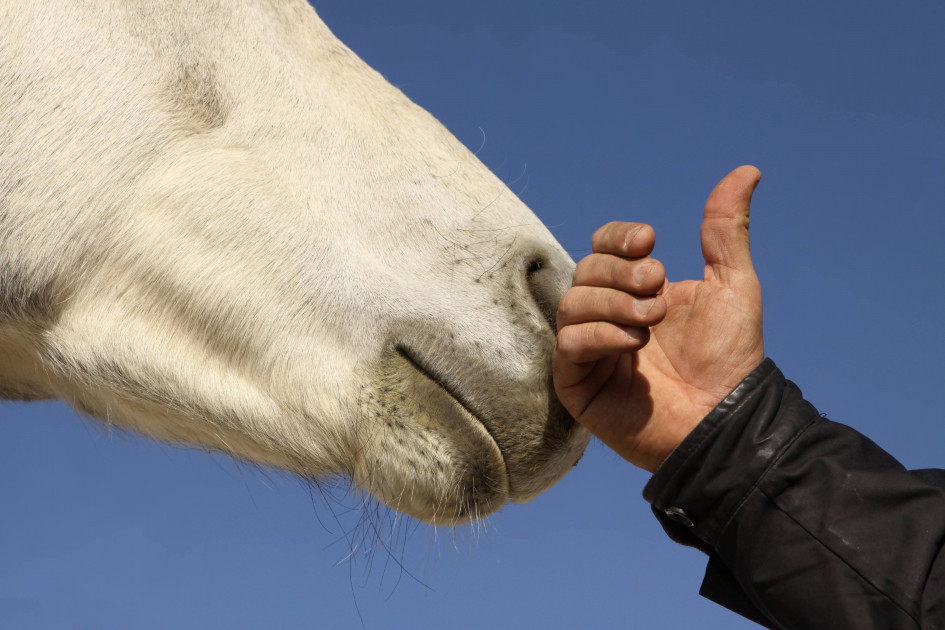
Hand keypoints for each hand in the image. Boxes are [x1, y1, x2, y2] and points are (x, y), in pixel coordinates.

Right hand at [553, 166, 764, 471]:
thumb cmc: (731, 357)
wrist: (726, 417)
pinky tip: (634, 345)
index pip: (602, 246)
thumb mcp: (732, 284)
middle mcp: (607, 315)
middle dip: (622, 273)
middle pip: (585, 269)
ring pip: (572, 302)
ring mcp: (590, 349)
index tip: (652, 242)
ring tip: (652, 323)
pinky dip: (599, 334)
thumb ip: (725, 230)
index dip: (619, 238)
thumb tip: (747, 170)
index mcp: (635, 289)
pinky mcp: (577, 383)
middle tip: (659, 291)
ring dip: (615, 304)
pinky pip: (567, 342)